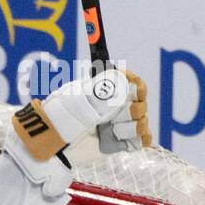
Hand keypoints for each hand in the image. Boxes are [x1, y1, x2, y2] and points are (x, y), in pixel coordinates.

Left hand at [35, 67, 149, 154]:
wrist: (61, 144)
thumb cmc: (67, 116)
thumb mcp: (81, 95)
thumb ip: (100, 84)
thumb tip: (107, 60)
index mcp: (113, 91)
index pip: (137, 83)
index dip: (136, 86)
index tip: (130, 89)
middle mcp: (120, 106)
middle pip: (142, 103)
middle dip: (130, 110)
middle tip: (111, 117)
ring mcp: (123, 124)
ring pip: (142, 122)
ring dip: (128, 128)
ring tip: (111, 132)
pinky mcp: (124, 142)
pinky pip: (143, 139)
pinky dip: (140, 140)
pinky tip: (128, 141)